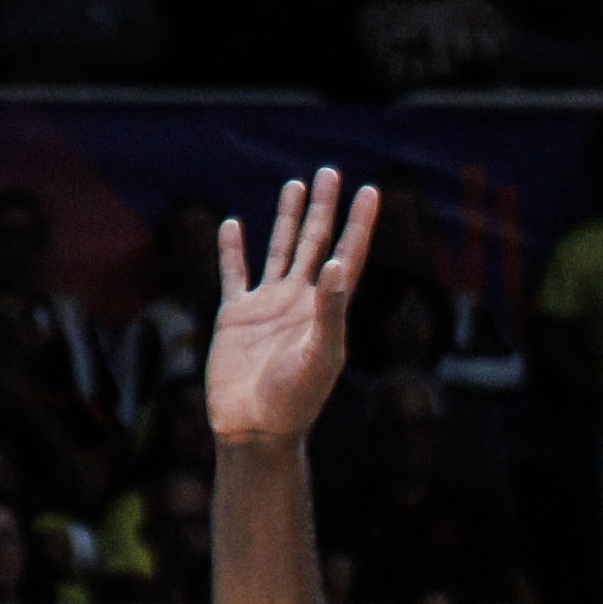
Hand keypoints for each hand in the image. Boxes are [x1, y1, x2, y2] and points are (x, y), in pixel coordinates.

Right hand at [205, 168, 374, 449]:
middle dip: (325, 209)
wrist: (255, 430)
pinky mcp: (235, 317)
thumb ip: (331, 310)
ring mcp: (268, 307)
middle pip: (316, 244)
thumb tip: (339, 263)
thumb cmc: (295, 401)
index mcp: (326, 310)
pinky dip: (232, 250)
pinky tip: (234, 225)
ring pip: (280, 250)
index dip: (359, 224)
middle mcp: (300, 302)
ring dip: (288, 219)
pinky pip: (234, 274)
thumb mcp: (320, 354)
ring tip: (296, 184)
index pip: (348, 256)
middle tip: (331, 173)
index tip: (370, 191)